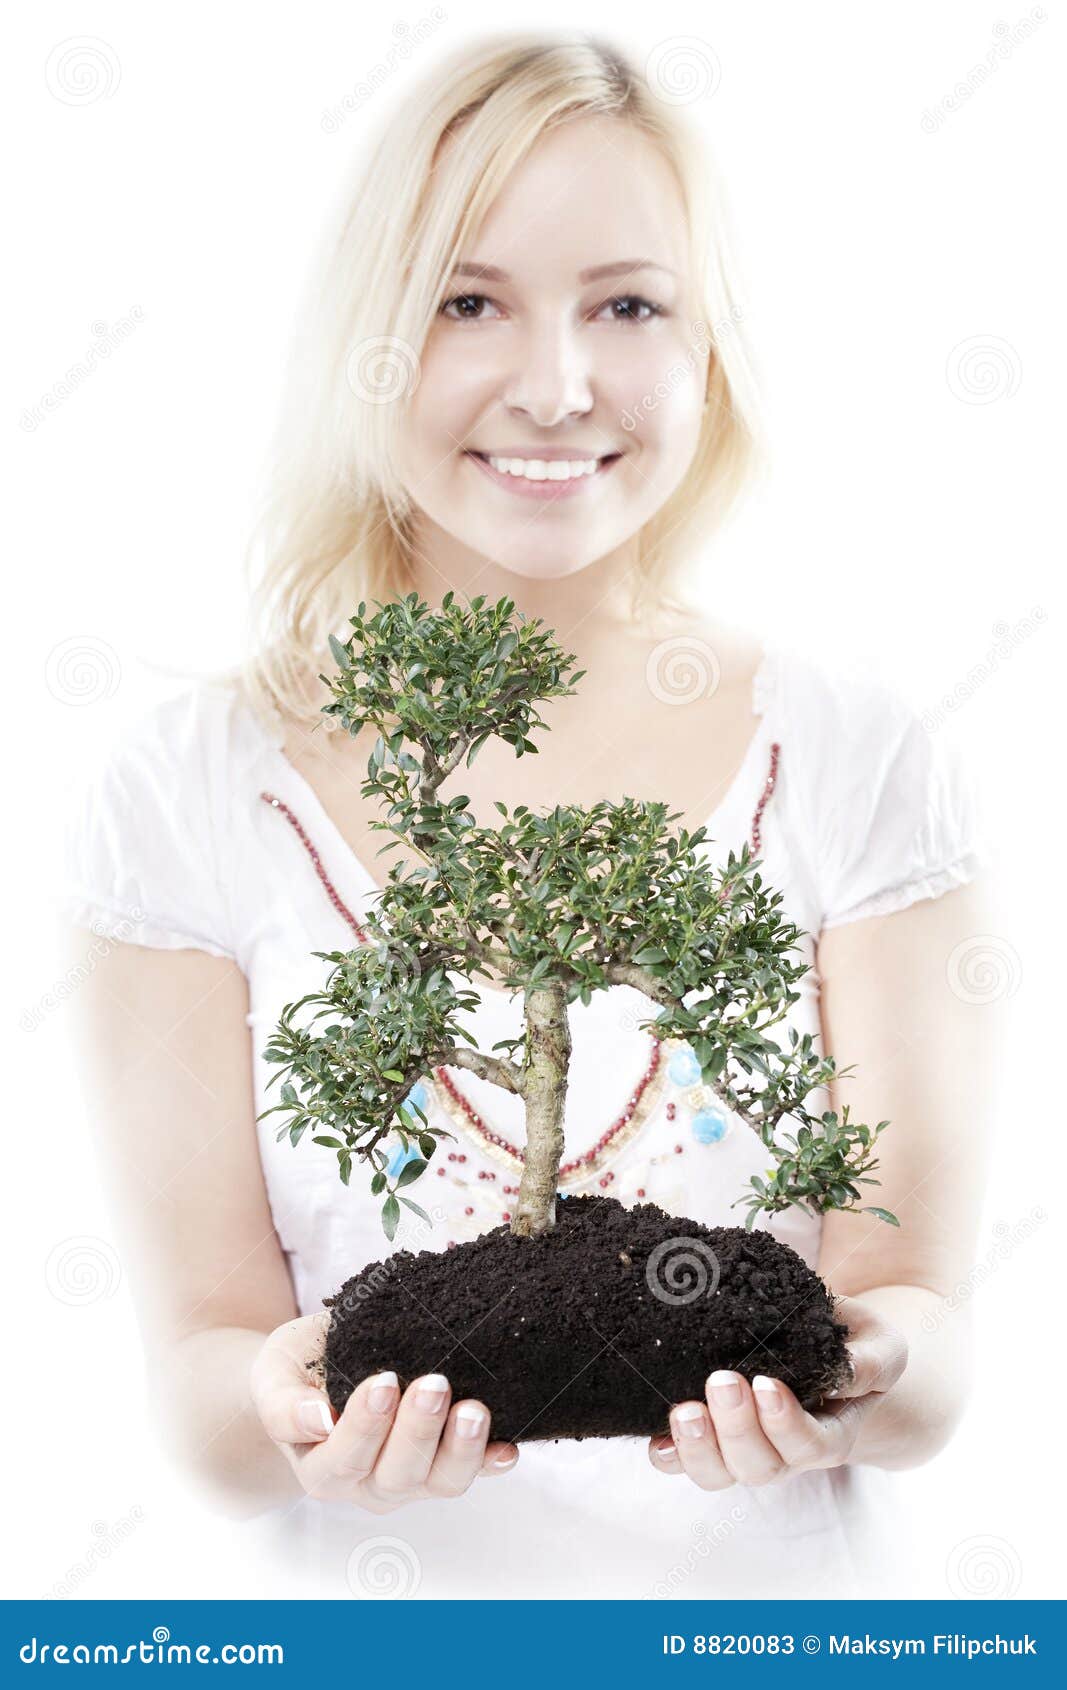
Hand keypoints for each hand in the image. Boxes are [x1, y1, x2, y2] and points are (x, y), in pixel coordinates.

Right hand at [250, 1312, 519, 1512]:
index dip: (365, 1425)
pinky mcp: (444, 1464)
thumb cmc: (297, 1372)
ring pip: (440, 1481)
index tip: (383, 1380)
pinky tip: (507, 1447)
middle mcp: (367, 1484)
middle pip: (397, 1474)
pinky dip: (491, 1462)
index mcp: (321, 1467)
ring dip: (461, 1449)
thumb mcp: (274, 1374)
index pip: (343, 1459)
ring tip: (474, 1410)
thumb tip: (316, 1420)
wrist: (321, 1369)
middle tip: (434, 1383)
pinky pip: (472, 1472)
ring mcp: (411, 1479)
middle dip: (418, 1430)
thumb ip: (283, 1403)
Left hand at [647, 1293, 906, 1487]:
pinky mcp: (712, 1436)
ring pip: (719, 1472)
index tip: (766, 1384)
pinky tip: (656, 1441)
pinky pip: (684, 1462)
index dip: (785, 1423)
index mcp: (831, 1433)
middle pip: (759, 1466)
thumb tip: (844, 1372)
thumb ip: (868, 1362)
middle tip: (722, 1381)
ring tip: (685, 1411)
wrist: (836, 1353)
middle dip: (736, 1428)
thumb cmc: (857, 1348)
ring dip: (698, 1448)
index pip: (810, 1445)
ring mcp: (744, 1449)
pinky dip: (668, 1456)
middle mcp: (785, 1452)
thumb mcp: (880, 1348)